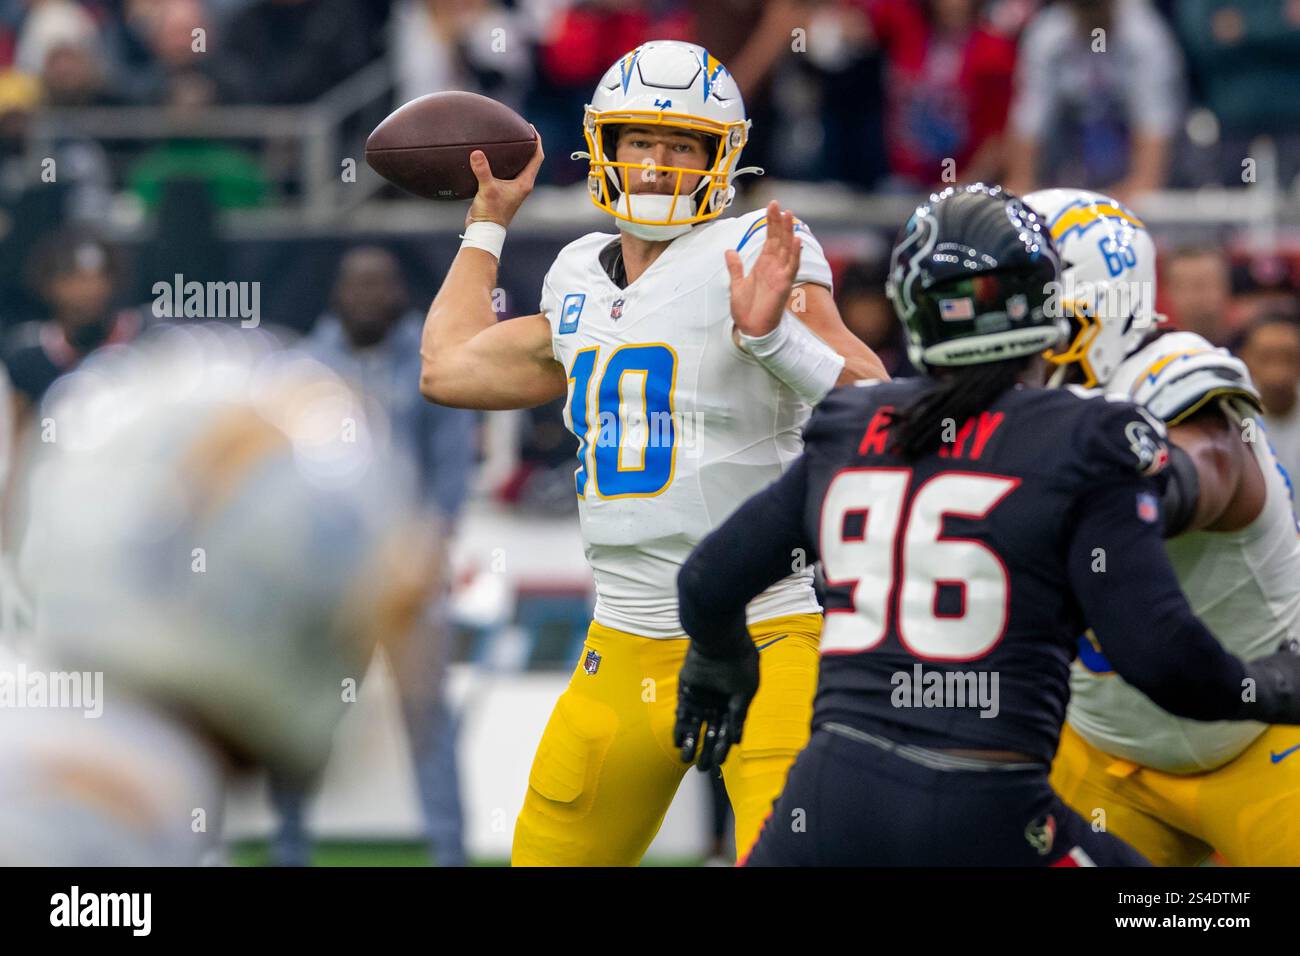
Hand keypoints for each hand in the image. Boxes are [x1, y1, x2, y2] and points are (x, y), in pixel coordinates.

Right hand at [465, 128, 543, 228]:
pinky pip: (505, 172)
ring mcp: (512, 188)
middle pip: (529, 159)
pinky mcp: (501, 190)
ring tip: (507, 139)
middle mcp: (521, 184)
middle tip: (519, 130)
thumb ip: (483, 170)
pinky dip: (501, 162)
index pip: (537, 157)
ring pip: (517, 166)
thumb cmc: (490, 213)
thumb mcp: (487, 189)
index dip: (537, 142)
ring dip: (514, 154)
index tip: (532, 128)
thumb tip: (477, 153)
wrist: (484, 229)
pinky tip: (491, 156)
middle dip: (526, 144)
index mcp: (524, 183)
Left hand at [674, 642, 759, 771]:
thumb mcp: (745, 692)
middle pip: (711, 733)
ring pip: (695, 727)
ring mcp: (701, 699)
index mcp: (735, 702)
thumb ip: (738, 716)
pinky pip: (681, 715)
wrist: (720, 641)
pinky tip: (678, 744)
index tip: (719, 763)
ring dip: (692, 744)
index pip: (728, 730)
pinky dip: (680, 729)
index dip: (723, 747)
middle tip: (703, 769)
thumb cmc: (739, 664)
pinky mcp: (686, 693)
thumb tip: (736, 740)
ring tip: (687, 762)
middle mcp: (717, 703)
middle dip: (707, 751)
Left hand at [726, 200, 801, 337]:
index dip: (771, 223)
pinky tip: (796, 241)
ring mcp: (780, 275)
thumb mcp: (736, 284)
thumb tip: (729, 251)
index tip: (771, 206)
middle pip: (778, 239)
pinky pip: (791, 267)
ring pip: (786, 249)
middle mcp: (774, 268)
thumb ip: (735, 267)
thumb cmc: (746, 310)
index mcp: (763, 265)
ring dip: (788, 232)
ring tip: (789, 215)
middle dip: (778, 222)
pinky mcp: (784, 285)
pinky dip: (794, 254)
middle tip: (777, 204)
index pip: (769, 239)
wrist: (751, 329)